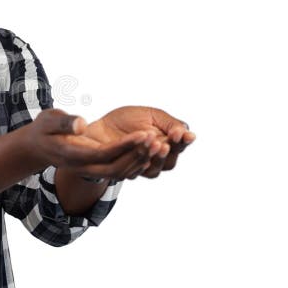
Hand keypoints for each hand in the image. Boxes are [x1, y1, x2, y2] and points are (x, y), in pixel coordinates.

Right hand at [27, 109, 156, 180]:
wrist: (36, 147)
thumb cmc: (42, 130)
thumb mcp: (48, 120)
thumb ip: (64, 123)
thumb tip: (81, 124)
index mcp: (72, 155)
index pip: (104, 153)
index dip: (126, 145)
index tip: (144, 132)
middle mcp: (83, 167)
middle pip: (116, 168)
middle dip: (138, 154)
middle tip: (157, 139)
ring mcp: (89, 170)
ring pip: (120, 173)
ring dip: (140, 160)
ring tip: (158, 144)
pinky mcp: (95, 169)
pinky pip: (118, 171)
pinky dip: (135, 163)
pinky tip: (148, 151)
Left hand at [81, 106, 195, 178]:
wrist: (98, 126)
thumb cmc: (125, 119)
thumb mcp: (151, 115)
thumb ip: (170, 124)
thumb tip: (188, 135)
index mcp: (165, 144)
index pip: (179, 147)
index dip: (182, 142)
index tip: (184, 135)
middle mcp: (155, 160)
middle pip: (169, 163)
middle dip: (169, 152)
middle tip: (167, 142)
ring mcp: (140, 167)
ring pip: (153, 171)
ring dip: (155, 158)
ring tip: (154, 143)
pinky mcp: (124, 172)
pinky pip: (133, 172)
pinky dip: (137, 161)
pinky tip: (138, 151)